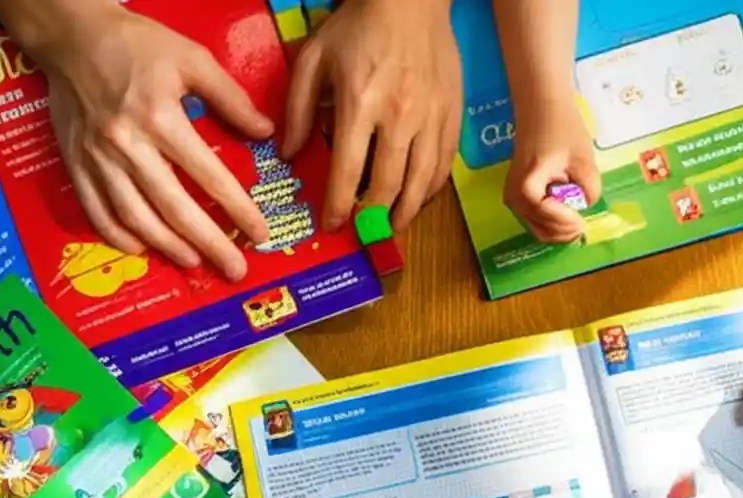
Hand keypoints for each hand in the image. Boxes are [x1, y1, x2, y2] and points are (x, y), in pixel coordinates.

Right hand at [36, 5, 272, 277]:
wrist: (72, 35)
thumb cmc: (137, 44)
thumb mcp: (192, 58)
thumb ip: (230, 97)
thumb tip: (264, 133)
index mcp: (160, 118)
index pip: (208, 175)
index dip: (238, 208)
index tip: (259, 233)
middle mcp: (127, 145)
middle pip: (174, 208)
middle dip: (209, 243)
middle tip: (235, 268)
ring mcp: (97, 158)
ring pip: (134, 217)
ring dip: (166, 246)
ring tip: (194, 262)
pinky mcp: (75, 163)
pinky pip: (96, 210)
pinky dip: (117, 236)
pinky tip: (141, 248)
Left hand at [283, 0, 461, 231]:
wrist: (410, 0)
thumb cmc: (357, 27)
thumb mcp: (313, 59)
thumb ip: (297, 109)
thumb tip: (289, 155)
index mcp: (359, 104)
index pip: (347, 171)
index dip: (337, 205)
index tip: (331, 224)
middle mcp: (399, 117)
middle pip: (387, 184)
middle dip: (372, 216)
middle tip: (362, 230)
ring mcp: (431, 117)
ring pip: (421, 181)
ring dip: (405, 212)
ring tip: (391, 227)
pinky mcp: (453, 114)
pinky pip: (444, 164)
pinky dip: (431, 189)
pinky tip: (418, 199)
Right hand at [505, 105, 600, 242]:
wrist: (540, 110)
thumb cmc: (561, 129)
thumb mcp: (584, 161)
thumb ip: (589, 190)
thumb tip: (585, 206)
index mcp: (526, 188)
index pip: (550, 219)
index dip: (570, 223)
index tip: (584, 220)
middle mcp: (514, 199)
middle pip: (542, 231)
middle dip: (565, 231)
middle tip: (584, 223)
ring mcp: (513, 200)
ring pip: (539, 230)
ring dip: (560, 229)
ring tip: (577, 215)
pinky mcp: (517, 198)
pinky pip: (536, 221)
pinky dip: (552, 223)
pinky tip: (567, 212)